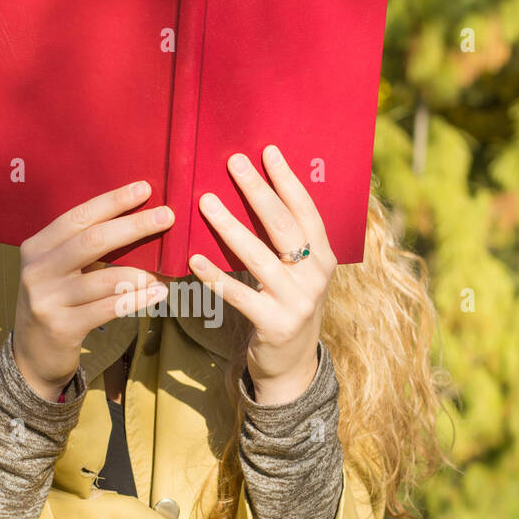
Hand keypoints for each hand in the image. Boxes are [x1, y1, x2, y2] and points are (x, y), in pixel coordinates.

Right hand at [12, 182, 171, 400]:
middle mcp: (37, 270)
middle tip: (166, 216)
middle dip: (133, 226)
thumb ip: (84, 247)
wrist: (33, 354)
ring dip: (139, 273)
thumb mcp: (58, 270)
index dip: (112, 201)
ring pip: (103, 279)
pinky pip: (108, 309)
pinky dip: (136, 300)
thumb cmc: (57, 302)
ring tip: (164, 270)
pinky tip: (158, 294)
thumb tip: (137, 220)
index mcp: (37, 247)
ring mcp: (47, 300)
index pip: (78, 216)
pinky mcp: (62, 327)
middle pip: (92, 241)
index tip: (145, 189)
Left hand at [188, 144, 336, 405]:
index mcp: (324, 257)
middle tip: (233, 163)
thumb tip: (256, 191)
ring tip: (205, 201)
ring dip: (230, 227)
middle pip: (284, 227)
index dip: (287, 180)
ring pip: (259, 258)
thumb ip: (286, 241)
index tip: (267, 151)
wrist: (291, 366)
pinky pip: (240, 296)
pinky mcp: (275, 326)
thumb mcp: (298, 273)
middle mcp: (316, 277)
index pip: (306, 211)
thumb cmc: (286, 306)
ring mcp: (297, 302)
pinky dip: (216, 277)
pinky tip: (194, 259)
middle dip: (257, 191)